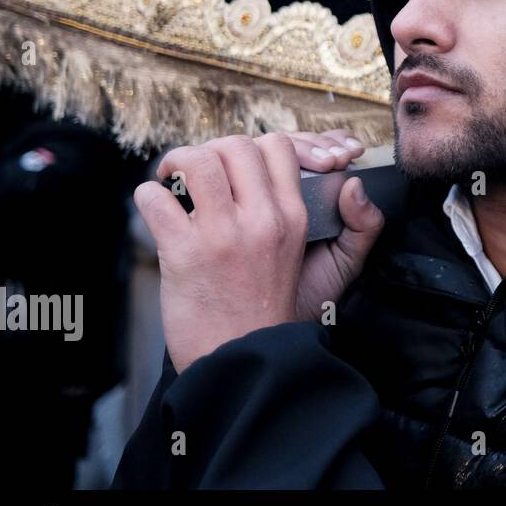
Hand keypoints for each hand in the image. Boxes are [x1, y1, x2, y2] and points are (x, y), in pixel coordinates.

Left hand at [134, 132, 382, 373]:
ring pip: (195, 161)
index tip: (237, 167)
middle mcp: (263, 220)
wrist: (246, 360)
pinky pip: (156, 199)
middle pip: (236, 145)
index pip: (279, 146)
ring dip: (176, 162)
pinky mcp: (184, 253)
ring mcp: (222, 235)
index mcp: (295, 217)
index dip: (254, 146)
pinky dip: (148, 197)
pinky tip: (156, 210)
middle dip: (211, 150)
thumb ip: (357, 225)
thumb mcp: (334, 268)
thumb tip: (352, 183)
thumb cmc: (276, 311)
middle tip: (197, 172)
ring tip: (172, 180)